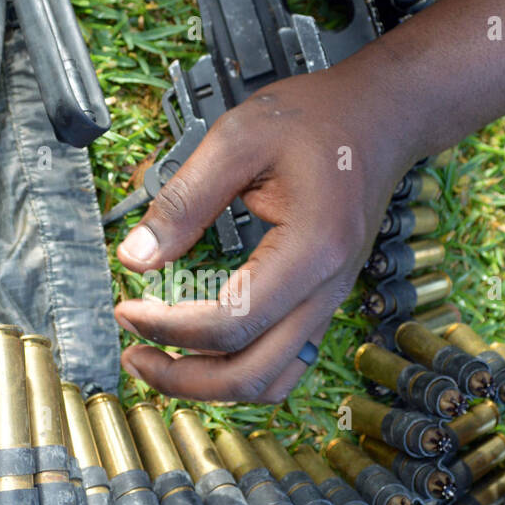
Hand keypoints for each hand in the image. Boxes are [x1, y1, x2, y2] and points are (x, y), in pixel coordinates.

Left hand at [113, 53, 416, 401]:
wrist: (379, 118)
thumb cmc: (316, 120)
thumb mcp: (237, 139)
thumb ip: (184, 200)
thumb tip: (135, 257)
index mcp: (312, 250)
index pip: (231, 323)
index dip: (168, 328)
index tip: (125, 308)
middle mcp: (327, 290)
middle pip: (253, 374)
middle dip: (183, 378)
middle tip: (131, 353)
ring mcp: (329, 303)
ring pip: (271, 381)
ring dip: (210, 386)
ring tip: (158, 361)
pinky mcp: (321, 303)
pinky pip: (283, 364)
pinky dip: (238, 372)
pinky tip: (200, 353)